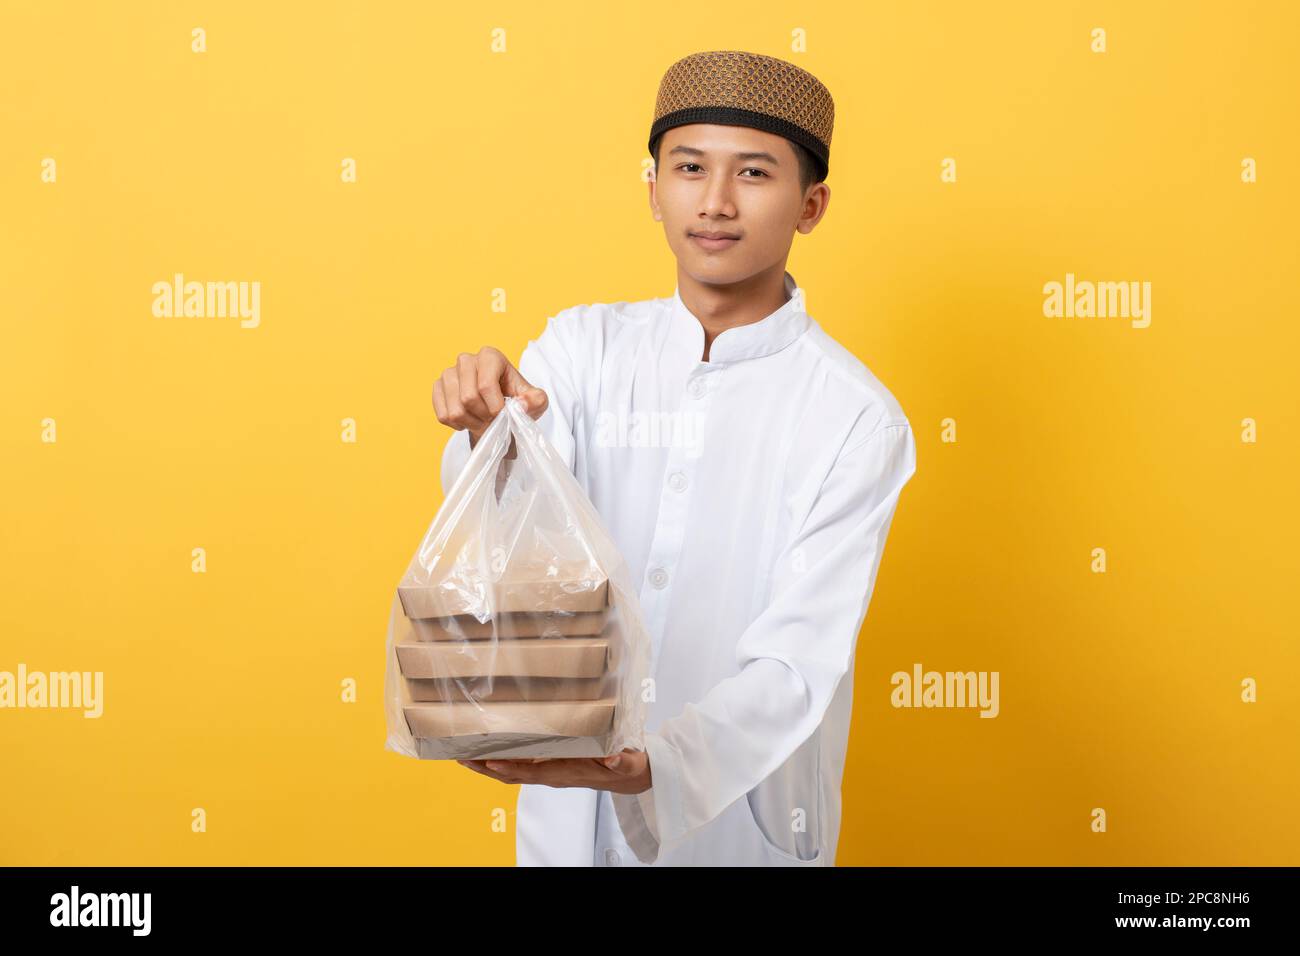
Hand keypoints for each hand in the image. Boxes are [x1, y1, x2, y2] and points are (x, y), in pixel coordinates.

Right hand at [432, 346, 548, 446]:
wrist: (500, 409)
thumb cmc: (518, 400)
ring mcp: (448, 373)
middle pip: (468, 398)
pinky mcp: (438, 388)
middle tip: (492, 418)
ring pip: (455, 410)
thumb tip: (522, 405)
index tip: (503, 413)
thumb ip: (536, 401)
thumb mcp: (536, 401)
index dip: (495, 407)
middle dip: (483, 416)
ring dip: (471, 423)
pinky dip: (457, 425)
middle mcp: (466, 360)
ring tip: (482, 419)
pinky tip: (469, 419)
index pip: (485, 385)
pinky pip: (443, 415)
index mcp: (490, 356)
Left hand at [456, 748, 650, 794]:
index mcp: (567, 772)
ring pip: (511, 773)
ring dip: (486, 767)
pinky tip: (488, 752)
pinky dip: (500, 762)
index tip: (489, 761)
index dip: (511, 768)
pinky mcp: (549, 768)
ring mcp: (549, 773)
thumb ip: (622, 761)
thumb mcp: (629, 763)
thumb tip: (614, 757)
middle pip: (512, 775)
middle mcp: (552, 775)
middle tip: (460, 757)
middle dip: (485, 768)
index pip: (533, 772)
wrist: (630, 777)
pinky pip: (519, 768)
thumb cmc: (627, 767)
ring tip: (463, 755)